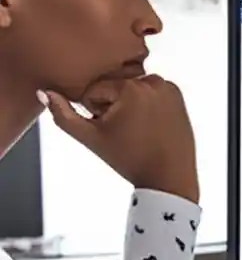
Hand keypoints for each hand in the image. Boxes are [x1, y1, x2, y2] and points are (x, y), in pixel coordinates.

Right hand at [39, 75, 198, 203]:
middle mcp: (152, 82)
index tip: (110, 130)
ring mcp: (168, 88)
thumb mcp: (90, 138)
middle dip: (112, 107)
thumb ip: (63, 115)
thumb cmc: (131, 160)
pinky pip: (149, 94)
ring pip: (131, 90)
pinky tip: (150, 126)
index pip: (94, 90)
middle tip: (125, 132)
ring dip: (128, 105)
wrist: (169, 177)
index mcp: (131, 87)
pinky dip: (146, 106)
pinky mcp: (178, 96)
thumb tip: (44, 93)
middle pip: (114, 88)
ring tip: (137, 130)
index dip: (95, 112)